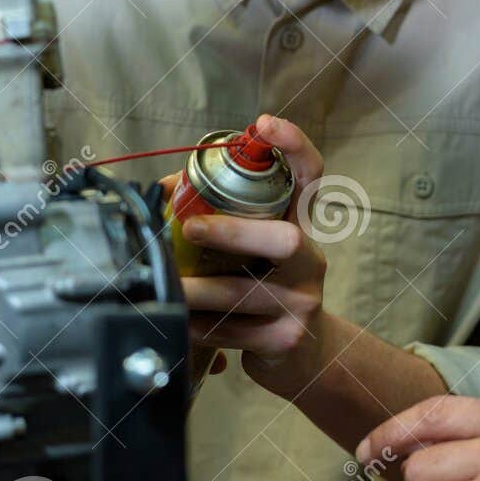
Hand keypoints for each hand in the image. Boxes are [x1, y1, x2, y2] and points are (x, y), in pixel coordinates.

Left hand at [165, 114, 329, 395]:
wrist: (305, 356)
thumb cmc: (265, 286)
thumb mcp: (253, 247)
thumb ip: (221, 213)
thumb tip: (169, 187)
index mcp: (300, 225)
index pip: (310, 175)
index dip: (293, 145)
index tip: (262, 125)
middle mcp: (309, 259)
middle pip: (286, 240)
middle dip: (233, 233)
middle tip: (191, 228)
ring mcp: (302, 302)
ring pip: (245, 292)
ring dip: (198, 289)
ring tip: (171, 287)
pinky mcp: (285, 339)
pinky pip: (231, 331)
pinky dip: (198, 325)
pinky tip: (184, 322)